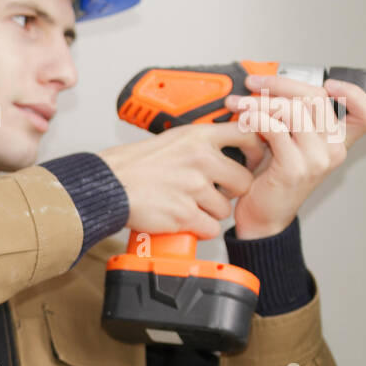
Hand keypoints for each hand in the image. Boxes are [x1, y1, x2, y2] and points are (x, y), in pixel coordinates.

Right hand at [97, 120, 263, 238]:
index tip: (253, 160)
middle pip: (244, 181)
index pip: (247, 136)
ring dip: (210, 213)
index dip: (256, 151)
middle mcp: (200, 160)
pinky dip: (199, 229)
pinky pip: (210, 228)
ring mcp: (193, 187)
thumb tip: (224, 148)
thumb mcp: (171, 140)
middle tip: (212, 194)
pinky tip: (183, 221)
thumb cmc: (133, 165)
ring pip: (225, 209)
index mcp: (198, 137)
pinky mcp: (185, 213)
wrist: (108, 185)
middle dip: (231, 193)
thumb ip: (199, 143)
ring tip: (188, 206)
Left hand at [224, 73, 365, 238]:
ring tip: (240, 104)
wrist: (262, 218)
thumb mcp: (290, 143)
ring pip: (294, 109)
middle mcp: (333, 150)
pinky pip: (276, 128)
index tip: (329, 84)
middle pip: (318, 98)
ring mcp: (316, 159)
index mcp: (338, 142)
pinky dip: (256, 118)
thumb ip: (294, 117)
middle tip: (256, 82)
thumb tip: (274, 84)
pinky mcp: (294, 167)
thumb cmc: (272, 181)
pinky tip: (244, 119)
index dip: (354, 93)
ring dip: (261, 101)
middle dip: (281, 84)